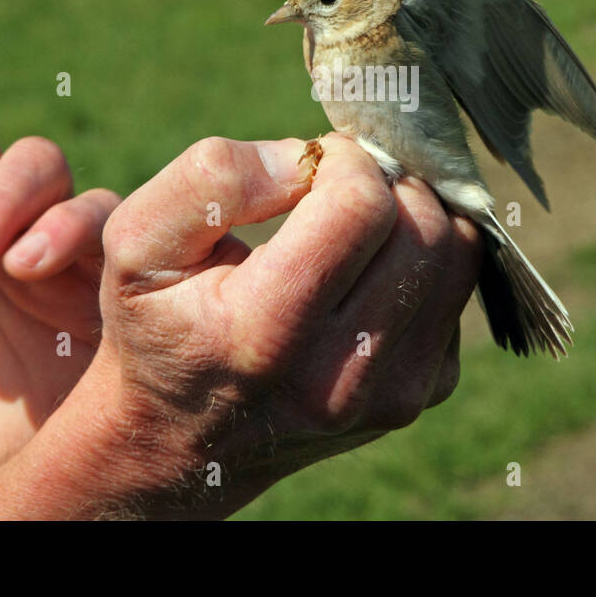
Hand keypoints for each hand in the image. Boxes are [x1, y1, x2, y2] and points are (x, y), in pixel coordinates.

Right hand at [0, 133, 480, 518]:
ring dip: (414, 211)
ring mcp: (390, 395)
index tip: (310, 167)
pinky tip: (369, 267)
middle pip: (421, 226)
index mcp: (261, 336)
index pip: (360, 207)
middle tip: (336, 185)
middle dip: (382, 181)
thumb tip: (308, 157)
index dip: (341, 161)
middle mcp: (336, 379)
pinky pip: (457, 289)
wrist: (181, 439)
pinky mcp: (422, 395)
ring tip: (357, 216)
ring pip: (457, 253)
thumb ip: (213, 179)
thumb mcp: (137, 244)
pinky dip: (423, 258)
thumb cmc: (161, 322)